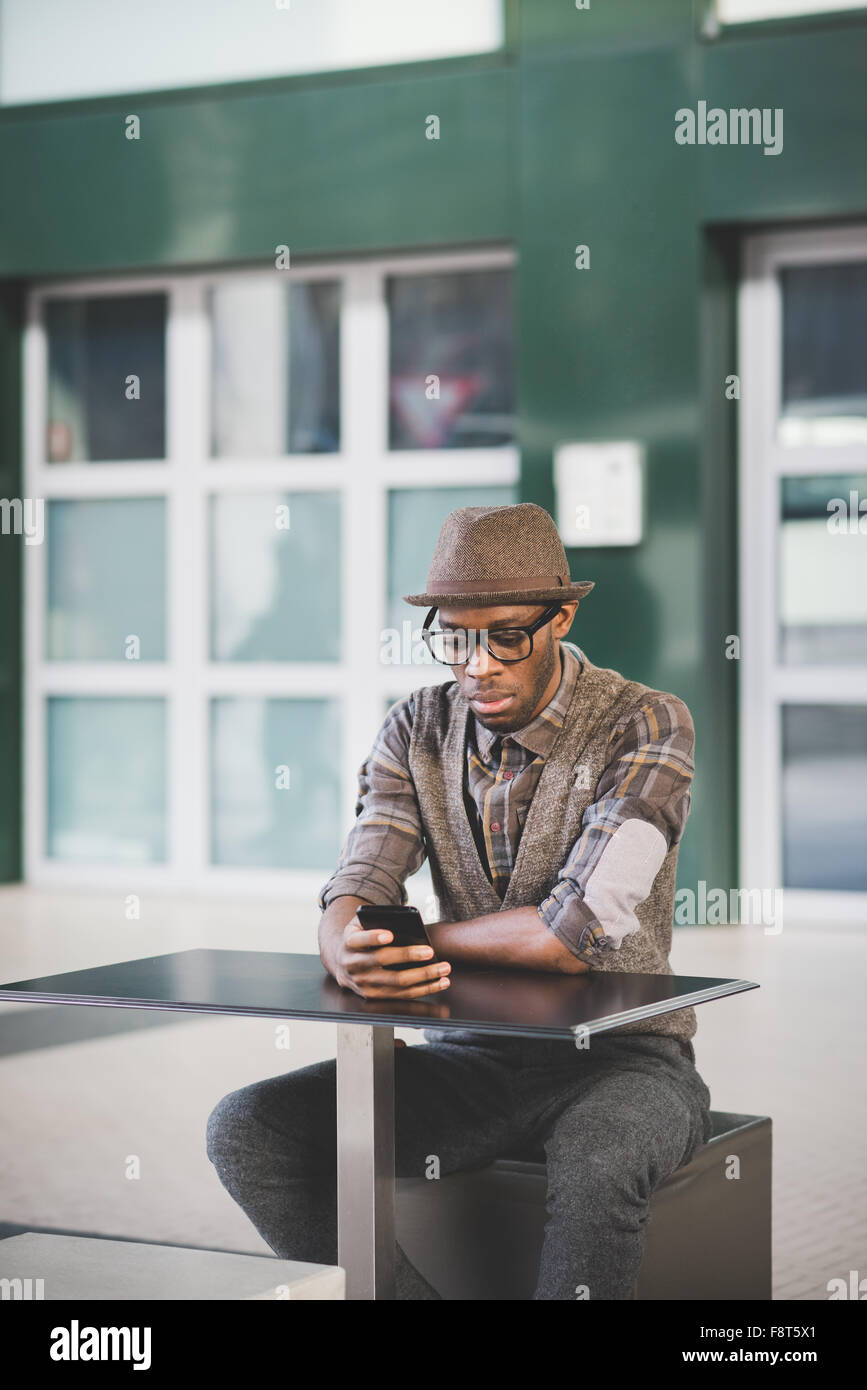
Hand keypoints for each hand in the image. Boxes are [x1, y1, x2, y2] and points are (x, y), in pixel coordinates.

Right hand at [333, 915, 451, 999]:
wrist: (341, 961)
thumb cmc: (360, 937)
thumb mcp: (361, 923)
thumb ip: (376, 919)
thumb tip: (404, 919)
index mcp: (350, 942)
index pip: (360, 940)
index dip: (373, 938)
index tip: (389, 934)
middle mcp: (353, 964)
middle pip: (382, 961)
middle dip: (408, 956)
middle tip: (430, 951)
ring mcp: (363, 983)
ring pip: (396, 982)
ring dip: (423, 976)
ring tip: (443, 968)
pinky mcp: (374, 996)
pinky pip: (402, 995)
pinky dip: (423, 989)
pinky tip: (439, 982)